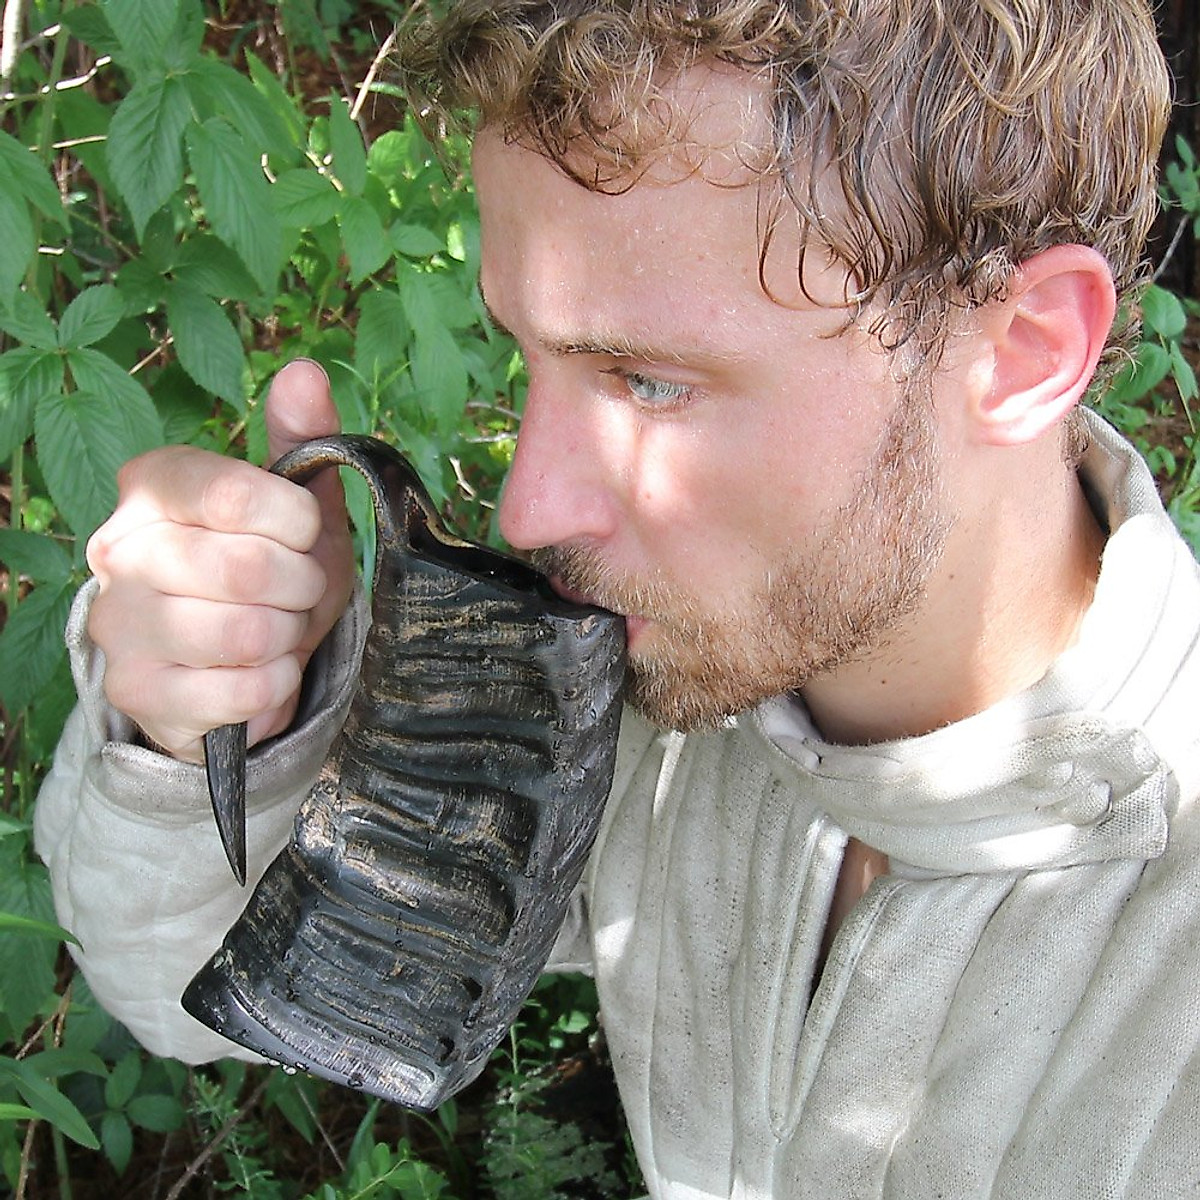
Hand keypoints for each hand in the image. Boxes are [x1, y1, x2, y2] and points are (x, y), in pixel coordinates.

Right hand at [85, 360, 354, 761]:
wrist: (233, 666)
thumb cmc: (271, 574)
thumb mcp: (297, 508)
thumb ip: (302, 438)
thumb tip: (305, 372)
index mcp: (154, 487)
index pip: (233, 494)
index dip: (296, 523)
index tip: (305, 535)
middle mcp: (119, 548)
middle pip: (248, 568)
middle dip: (302, 587)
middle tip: (296, 592)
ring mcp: (118, 623)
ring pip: (246, 633)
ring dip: (287, 637)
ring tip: (276, 630)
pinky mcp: (134, 691)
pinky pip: (244, 691)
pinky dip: (275, 685)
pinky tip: (261, 672)